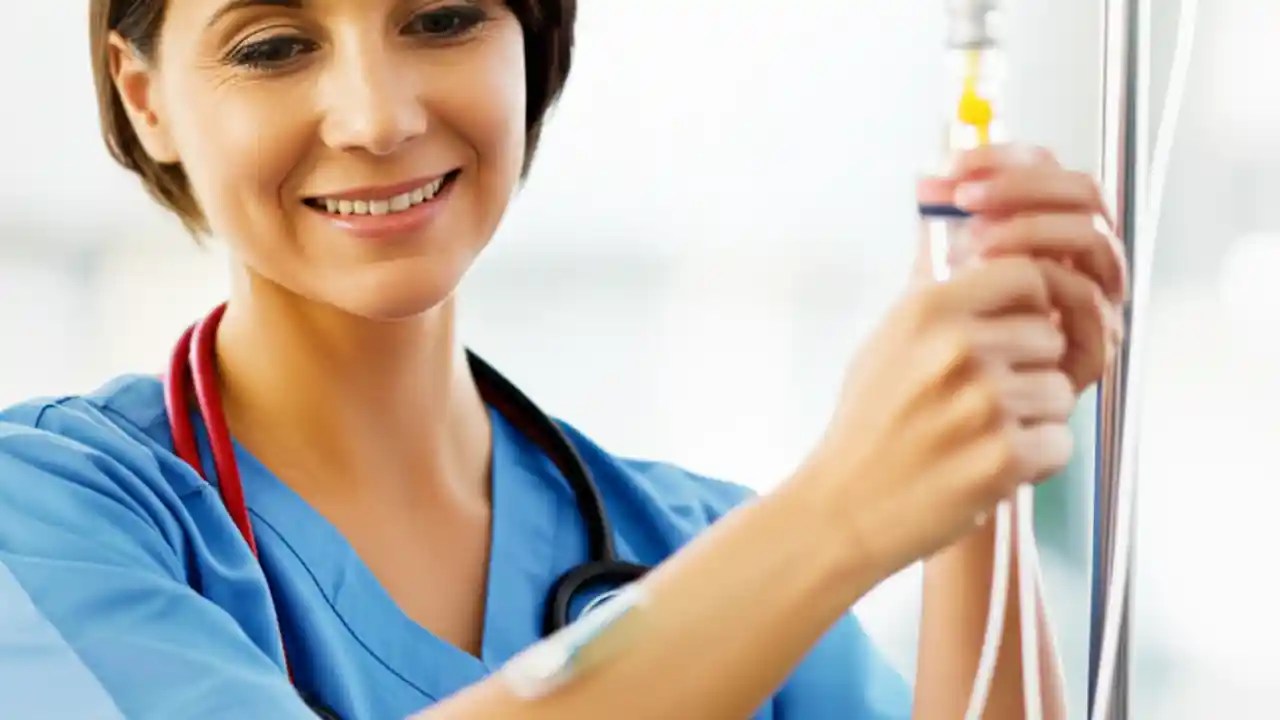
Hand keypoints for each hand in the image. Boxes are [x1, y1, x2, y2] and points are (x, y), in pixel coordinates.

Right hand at [795, 258, 1081, 578]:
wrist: (843, 510)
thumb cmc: (867, 427)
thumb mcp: (885, 343)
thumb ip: (939, 305)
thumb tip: (989, 260)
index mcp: (927, 310)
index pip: (1025, 276)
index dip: (1028, 307)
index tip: (1009, 337)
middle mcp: (957, 348)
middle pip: (1049, 337)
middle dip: (1030, 370)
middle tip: (986, 403)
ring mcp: (983, 402)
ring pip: (1061, 392)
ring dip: (1035, 419)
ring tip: (984, 438)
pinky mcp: (1003, 457)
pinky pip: (1060, 443)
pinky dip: (1036, 462)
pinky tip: (992, 469)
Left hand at [920, 143, 1127, 391]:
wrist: (937, 425)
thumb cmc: (935, 352)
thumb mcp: (931, 282)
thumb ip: (937, 232)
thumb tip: (926, 178)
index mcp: (1043, 234)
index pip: (1046, 171)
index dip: (1004, 159)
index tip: (952, 168)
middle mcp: (1077, 261)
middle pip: (1083, 195)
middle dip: (1024, 187)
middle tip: (965, 202)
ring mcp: (1093, 300)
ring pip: (1092, 239)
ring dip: (1033, 230)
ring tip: (975, 244)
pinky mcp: (1094, 347)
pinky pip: (1089, 300)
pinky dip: (1047, 283)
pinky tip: (1001, 284)